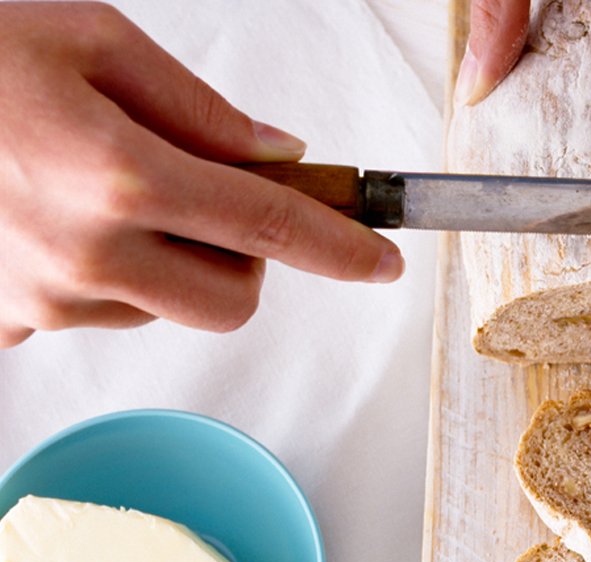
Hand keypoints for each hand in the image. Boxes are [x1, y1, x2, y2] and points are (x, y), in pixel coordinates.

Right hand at [0, 2, 404, 347]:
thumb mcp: (92, 42)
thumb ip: (198, 108)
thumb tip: (277, 152)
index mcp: (118, 176)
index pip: (268, 226)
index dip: (339, 247)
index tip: (382, 261)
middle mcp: (85, 254)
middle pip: (232, 301)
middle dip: (245, 260)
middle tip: (210, 201)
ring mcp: (43, 298)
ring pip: (165, 308)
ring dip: (169, 263)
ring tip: (105, 192)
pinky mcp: (8, 320)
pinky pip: (96, 313)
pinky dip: (107, 276)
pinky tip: (58, 222)